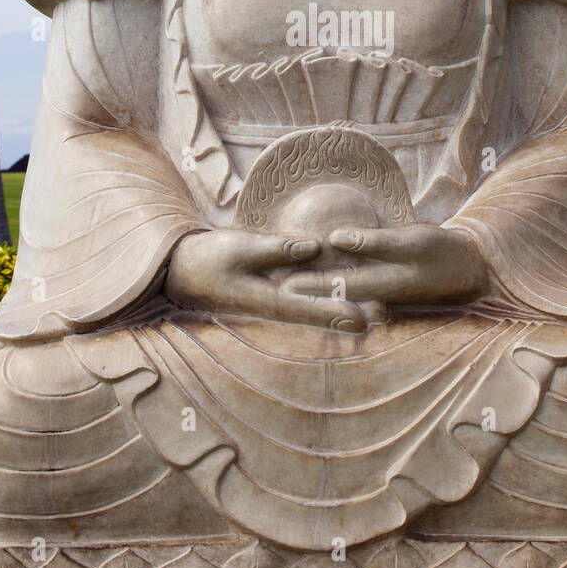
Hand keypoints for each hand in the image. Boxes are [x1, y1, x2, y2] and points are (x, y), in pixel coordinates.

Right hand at [164, 229, 368, 331]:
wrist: (182, 271)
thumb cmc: (207, 259)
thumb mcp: (239, 248)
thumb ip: (276, 249)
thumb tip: (314, 247)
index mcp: (268, 298)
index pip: (309, 308)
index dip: (338, 313)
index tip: (365, 321)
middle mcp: (276, 303)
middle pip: (320, 311)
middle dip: (351, 313)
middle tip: (384, 316)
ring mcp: (276, 298)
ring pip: (316, 304)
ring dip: (344, 305)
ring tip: (378, 306)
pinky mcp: (274, 289)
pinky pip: (305, 293)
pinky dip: (327, 293)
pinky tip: (346, 288)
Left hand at [281, 224, 487, 308]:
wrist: (471, 268)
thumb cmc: (442, 252)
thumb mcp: (411, 241)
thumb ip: (373, 242)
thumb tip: (335, 239)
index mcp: (380, 285)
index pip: (334, 286)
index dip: (305, 283)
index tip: (278, 282)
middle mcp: (374, 295)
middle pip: (332, 290)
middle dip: (304, 287)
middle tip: (270, 282)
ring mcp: (379, 292)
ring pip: (340, 287)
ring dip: (315, 283)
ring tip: (284, 276)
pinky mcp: (385, 285)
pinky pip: (353, 282)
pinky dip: (334, 276)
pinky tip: (319, 269)